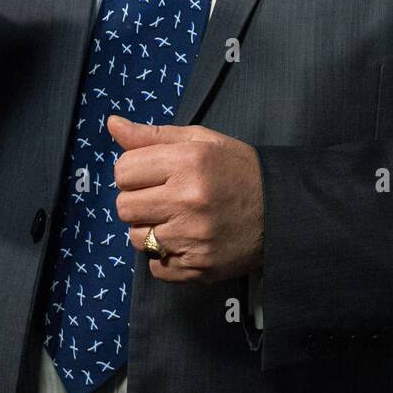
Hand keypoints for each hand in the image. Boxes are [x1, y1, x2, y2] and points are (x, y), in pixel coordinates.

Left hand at [109, 116, 264, 282]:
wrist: (280, 210)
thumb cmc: (236, 169)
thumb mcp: (200, 141)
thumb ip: (153, 135)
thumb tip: (112, 124)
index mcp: (188, 161)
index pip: (123, 170)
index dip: (134, 172)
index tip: (153, 175)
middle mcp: (188, 199)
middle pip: (124, 206)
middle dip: (138, 201)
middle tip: (163, 198)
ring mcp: (192, 238)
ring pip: (137, 239)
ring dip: (150, 230)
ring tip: (176, 220)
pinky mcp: (197, 268)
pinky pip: (155, 267)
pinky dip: (165, 257)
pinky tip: (186, 242)